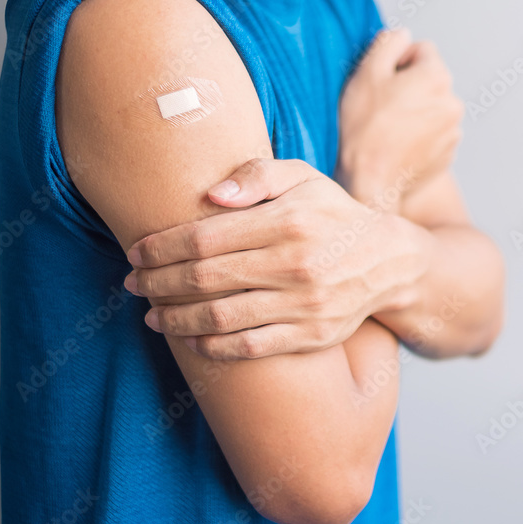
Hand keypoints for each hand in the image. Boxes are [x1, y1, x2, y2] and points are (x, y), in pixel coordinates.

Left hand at [124, 158, 429, 359]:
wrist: (389, 261)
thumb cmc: (333, 214)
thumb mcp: (304, 178)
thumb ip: (257, 176)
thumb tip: (211, 195)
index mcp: (288, 221)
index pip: (204, 237)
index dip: (161, 247)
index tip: (136, 252)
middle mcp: (296, 264)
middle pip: (205, 279)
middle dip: (157, 283)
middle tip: (133, 284)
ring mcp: (305, 304)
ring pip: (221, 318)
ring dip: (175, 319)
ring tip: (152, 315)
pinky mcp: (312, 334)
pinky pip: (251, 347)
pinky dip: (213, 347)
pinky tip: (192, 340)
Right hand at [336, 28, 463, 212]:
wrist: (371, 183)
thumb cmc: (364, 128)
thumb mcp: (366, 73)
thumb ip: (388, 43)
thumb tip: (404, 35)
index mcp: (437, 76)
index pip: (421, 50)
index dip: (397, 62)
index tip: (381, 82)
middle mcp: (453, 101)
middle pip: (429, 79)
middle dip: (409, 86)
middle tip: (382, 106)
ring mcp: (453, 130)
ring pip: (432, 106)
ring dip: (415, 110)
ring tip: (389, 129)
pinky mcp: (448, 153)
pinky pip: (434, 132)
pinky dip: (420, 134)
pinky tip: (398, 145)